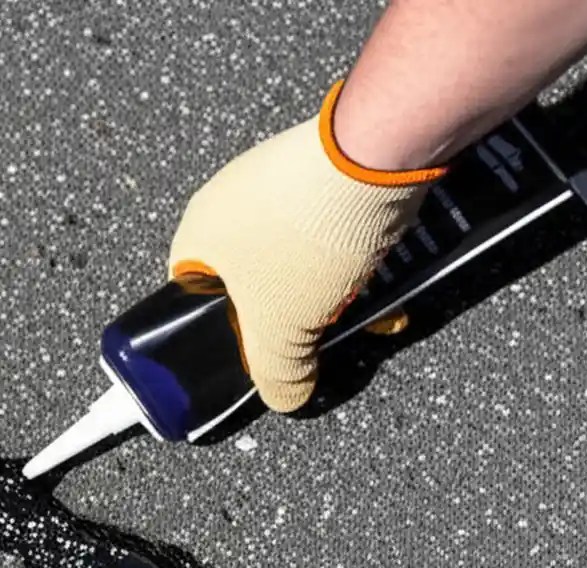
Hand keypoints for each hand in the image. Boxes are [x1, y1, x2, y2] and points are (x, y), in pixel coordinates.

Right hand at [167, 81, 442, 411]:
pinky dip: (355, 256)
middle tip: (326, 337)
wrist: (374, 151)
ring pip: (300, 254)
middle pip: (256, 279)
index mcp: (198, 233)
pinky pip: (329, 223)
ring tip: (373, 313)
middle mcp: (228, 198)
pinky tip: (391, 279)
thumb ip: (278, 374)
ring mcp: (274, 175)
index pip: (195, 297)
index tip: (263, 353)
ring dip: (335, 291)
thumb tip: (285, 397)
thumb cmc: (307, 242)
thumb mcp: (285, 330)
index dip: (226, 333)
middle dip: (298, 316)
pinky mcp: (320, 161)